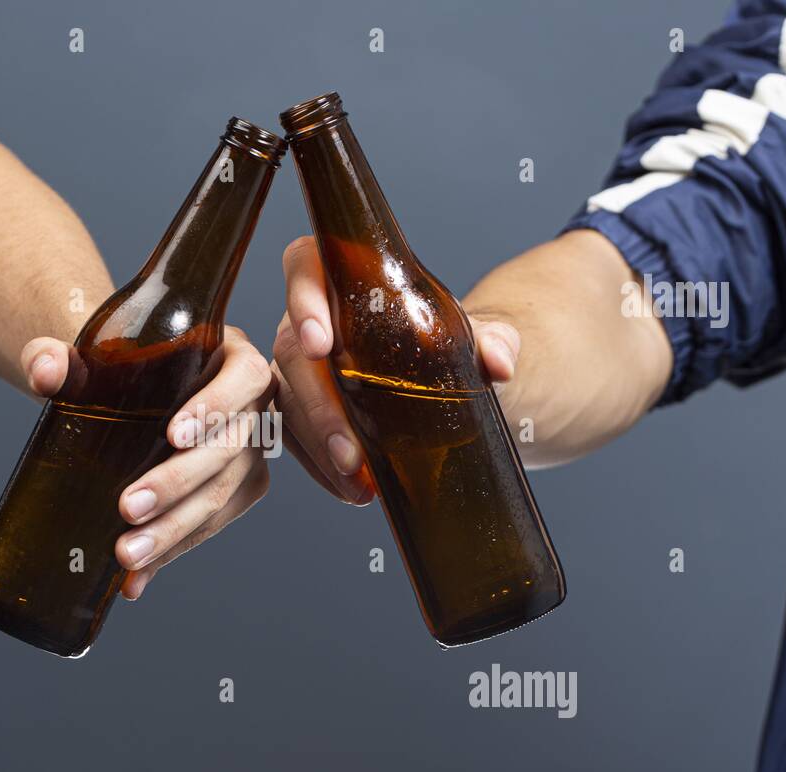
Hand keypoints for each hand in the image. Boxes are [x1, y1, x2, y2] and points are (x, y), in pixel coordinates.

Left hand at [20, 326, 274, 599]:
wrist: (121, 387)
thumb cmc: (114, 361)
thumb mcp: (83, 350)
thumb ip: (54, 353)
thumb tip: (45, 373)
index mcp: (232, 355)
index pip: (242, 378)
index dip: (214, 406)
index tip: (173, 435)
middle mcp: (251, 406)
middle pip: (228, 450)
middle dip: (177, 485)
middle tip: (127, 508)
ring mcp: (248, 452)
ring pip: (221, 497)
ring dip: (174, 531)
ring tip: (126, 554)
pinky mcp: (235, 491)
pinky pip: (209, 525)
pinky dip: (170, 550)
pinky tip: (134, 575)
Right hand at [272, 236, 524, 502]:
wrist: (446, 383)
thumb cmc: (450, 344)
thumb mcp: (480, 336)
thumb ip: (494, 340)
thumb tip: (498, 364)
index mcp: (346, 278)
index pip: (305, 266)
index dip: (302, 299)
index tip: (320, 345)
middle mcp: (310, 319)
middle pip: (290, 352)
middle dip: (317, 406)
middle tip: (349, 451)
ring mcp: (299, 367)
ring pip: (287, 401)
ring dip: (318, 446)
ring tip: (357, 483)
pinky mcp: (298, 408)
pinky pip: (295, 436)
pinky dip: (322, 467)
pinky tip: (354, 490)